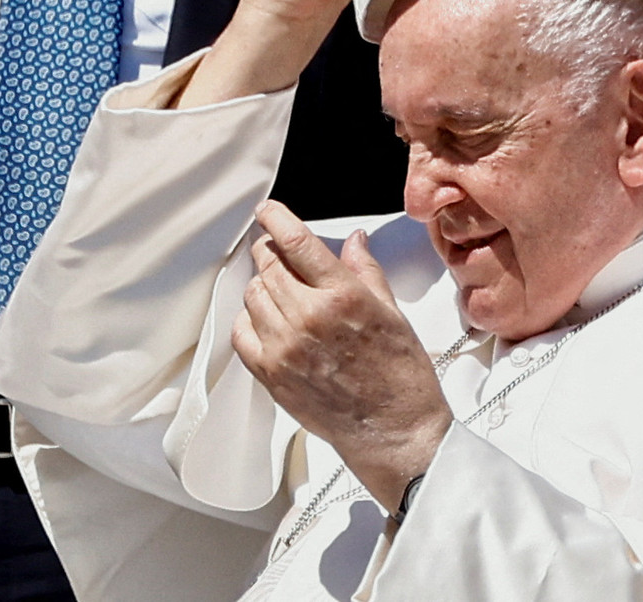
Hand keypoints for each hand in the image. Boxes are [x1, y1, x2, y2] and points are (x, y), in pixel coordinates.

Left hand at [232, 200, 451, 511]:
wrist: (394, 431)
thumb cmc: (401, 376)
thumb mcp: (392, 312)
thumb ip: (365, 270)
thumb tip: (352, 240)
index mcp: (342, 296)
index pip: (295, 242)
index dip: (276, 219)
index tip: (268, 211)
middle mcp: (308, 317)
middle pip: (268, 265)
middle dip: (270, 250)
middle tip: (277, 249)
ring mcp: (285, 347)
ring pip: (253, 295)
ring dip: (263, 284)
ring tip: (281, 289)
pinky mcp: (271, 374)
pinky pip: (241, 332)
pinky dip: (249, 319)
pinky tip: (266, 320)